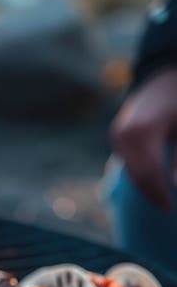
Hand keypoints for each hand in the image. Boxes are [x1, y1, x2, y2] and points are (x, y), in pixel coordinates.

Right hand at [111, 69, 176, 210]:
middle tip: (166, 206)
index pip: (149, 173)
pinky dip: (139, 175)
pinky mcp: (116, 136)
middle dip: (152, 194)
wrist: (161, 79)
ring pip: (130, 172)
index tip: (170, 207)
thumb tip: (175, 184)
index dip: (160, 193)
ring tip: (161, 197)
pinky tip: (152, 182)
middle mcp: (126, 134)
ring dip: (145, 187)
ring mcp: (118, 134)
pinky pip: (127, 163)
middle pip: (137, 176)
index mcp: (145, 131)